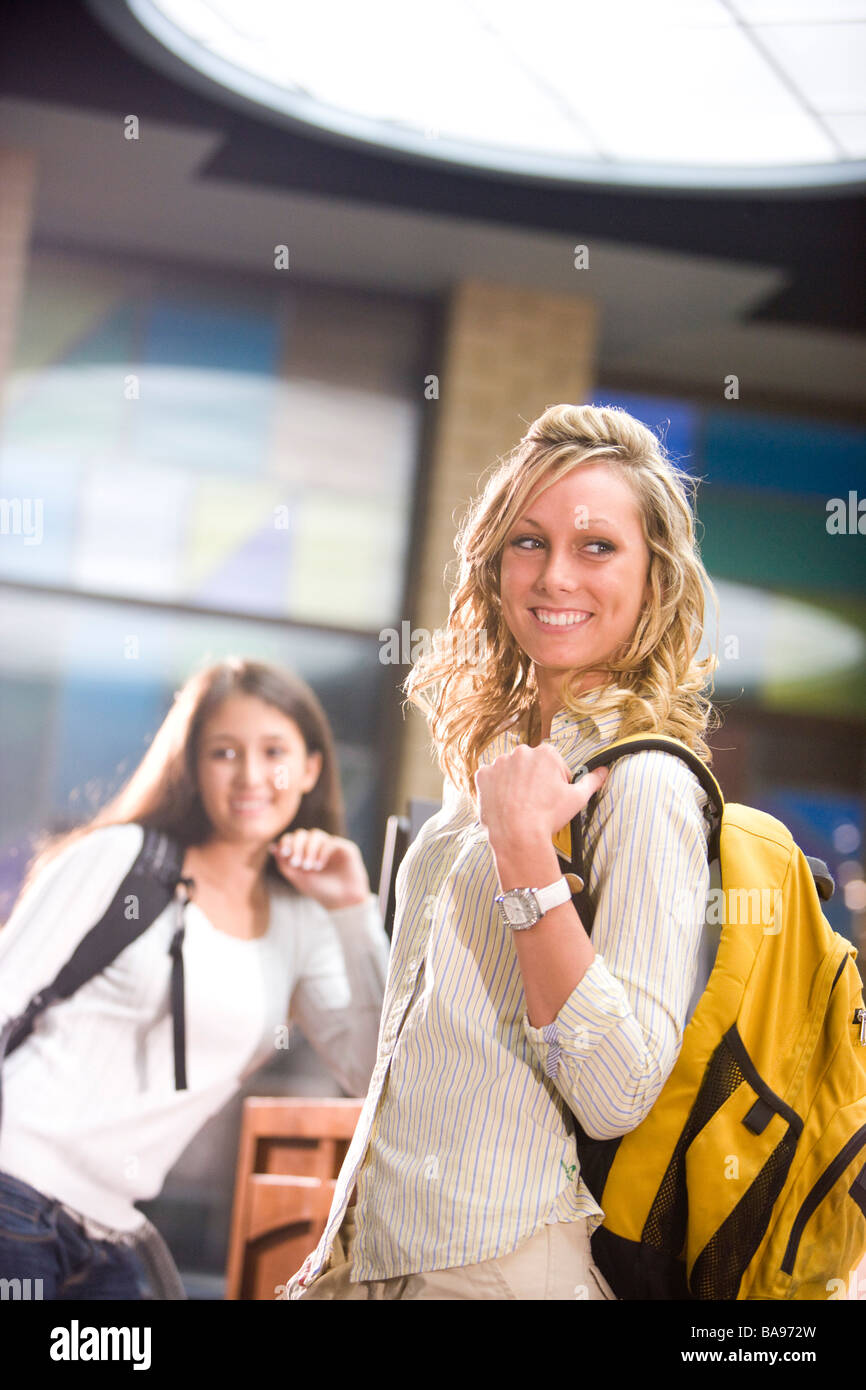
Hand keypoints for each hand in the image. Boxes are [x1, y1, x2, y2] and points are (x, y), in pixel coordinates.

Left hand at [268, 829, 369, 910]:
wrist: (341, 900)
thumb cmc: (318, 889)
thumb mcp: (297, 877)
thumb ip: (284, 863)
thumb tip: (272, 847)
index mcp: (304, 850)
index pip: (292, 838)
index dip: (286, 843)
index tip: (284, 854)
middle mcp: (317, 845)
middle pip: (302, 834)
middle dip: (297, 846)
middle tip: (296, 863)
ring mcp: (330, 844)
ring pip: (315, 835)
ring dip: (309, 849)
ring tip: (308, 867)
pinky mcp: (344, 847)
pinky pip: (330, 842)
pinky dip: (322, 853)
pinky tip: (319, 866)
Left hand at [475, 743, 607, 859]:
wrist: (518, 835)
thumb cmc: (549, 816)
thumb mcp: (577, 798)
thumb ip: (591, 781)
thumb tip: (604, 771)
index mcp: (546, 753)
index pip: (553, 764)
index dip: (555, 783)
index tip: (552, 798)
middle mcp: (521, 752)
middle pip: (530, 765)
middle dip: (533, 780)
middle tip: (536, 803)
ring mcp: (499, 762)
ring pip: (509, 771)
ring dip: (513, 783)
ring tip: (519, 805)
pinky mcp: (483, 775)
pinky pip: (490, 779)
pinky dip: (495, 789)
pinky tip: (503, 803)